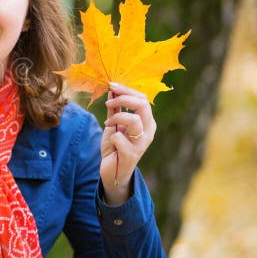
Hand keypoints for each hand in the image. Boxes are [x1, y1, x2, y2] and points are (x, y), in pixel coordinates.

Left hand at [100, 82, 156, 204]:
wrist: (112, 171)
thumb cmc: (115, 146)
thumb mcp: (114, 123)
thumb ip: (115, 108)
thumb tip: (112, 89)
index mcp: (146, 121)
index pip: (142, 99)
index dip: (126, 90)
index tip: (111, 85)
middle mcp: (148, 131)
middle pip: (142, 105)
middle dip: (122, 98)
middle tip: (108, 101)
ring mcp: (142, 143)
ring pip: (133, 120)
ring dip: (116, 117)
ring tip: (108, 123)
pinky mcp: (132, 154)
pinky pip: (120, 137)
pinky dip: (112, 136)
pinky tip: (112, 142)